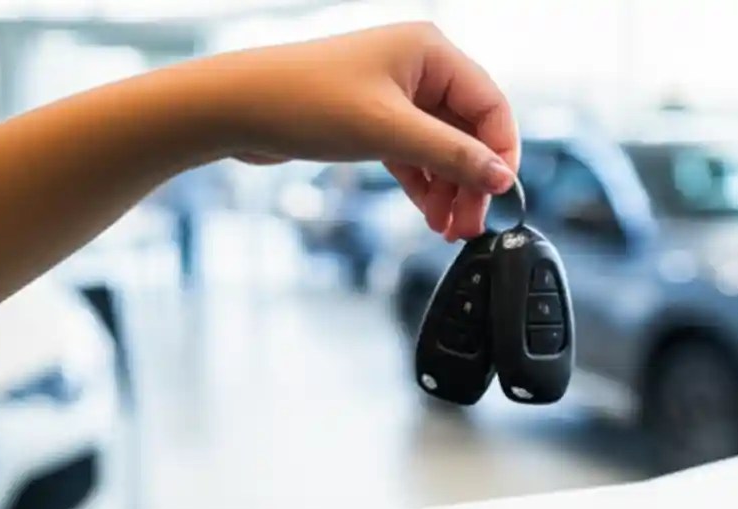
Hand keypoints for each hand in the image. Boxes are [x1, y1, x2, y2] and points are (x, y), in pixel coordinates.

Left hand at [199, 22, 517, 238]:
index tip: (502, 196)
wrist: (235, 108)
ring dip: (449, 190)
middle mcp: (418, 67)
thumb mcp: (388, 132)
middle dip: (472, 181)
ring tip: (448, 228)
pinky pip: (416, 155)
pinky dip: (425, 185)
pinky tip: (430, 215)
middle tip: (470, 225)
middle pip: (469, 131)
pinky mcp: (375, 119)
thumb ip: (451, 156)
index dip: (501, 154)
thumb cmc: (303, 100)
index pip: (490, 105)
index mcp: (430, 51)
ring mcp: (396, 94)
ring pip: (443, 148)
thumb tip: (502, 177)